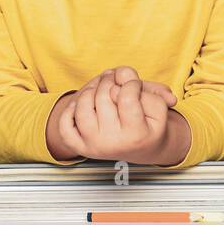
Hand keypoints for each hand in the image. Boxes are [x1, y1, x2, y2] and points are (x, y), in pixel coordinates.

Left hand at [55, 66, 178, 164]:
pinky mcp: (80, 146)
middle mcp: (112, 142)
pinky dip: (70, 111)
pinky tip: (86, 105)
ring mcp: (93, 145)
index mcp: (136, 135)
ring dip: (91, 90)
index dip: (131, 82)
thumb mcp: (158, 106)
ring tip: (102, 89)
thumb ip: (144, 87)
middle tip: (118, 81)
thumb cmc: (150, 125)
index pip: (126, 96)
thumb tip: (122, 74)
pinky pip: (65, 125)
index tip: (135, 85)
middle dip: (110, 81)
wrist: (142, 150)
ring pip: (82, 107)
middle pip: (103, 97)